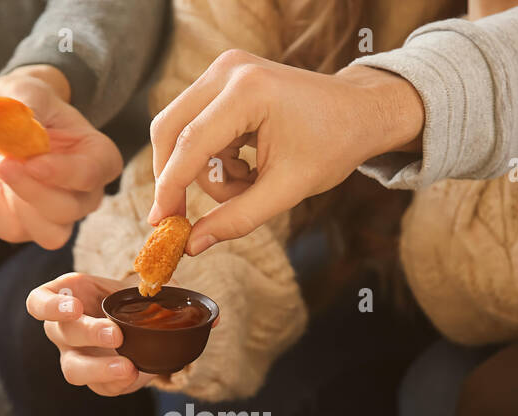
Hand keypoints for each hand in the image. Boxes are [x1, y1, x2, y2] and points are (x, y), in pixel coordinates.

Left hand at [0, 66, 123, 249]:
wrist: (7, 120)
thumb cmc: (28, 102)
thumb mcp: (28, 91)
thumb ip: (28, 106)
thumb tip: (22, 127)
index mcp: (99, 157)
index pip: (90, 174)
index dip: (61, 173)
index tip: (32, 161)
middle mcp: (87, 193)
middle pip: (68, 210)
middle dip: (30, 190)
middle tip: (1, 161)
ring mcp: (61, 215)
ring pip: (49, 234)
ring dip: (16, 206)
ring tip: (0, 171)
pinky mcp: (30, 225)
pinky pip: (13, 232)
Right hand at [26, 273, 155, 395]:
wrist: (148, 329)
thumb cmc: (131, 300)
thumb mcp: (135, 285)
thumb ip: (144, 282)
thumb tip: (156, 283)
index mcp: (66, 297)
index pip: (39, 302)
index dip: (50, 306)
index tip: (75, 307)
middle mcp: (64, 330)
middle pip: (61, 333)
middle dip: (88, 333)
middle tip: (116, 334)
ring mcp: (77, 358)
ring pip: (74, 369)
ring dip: (99, 368)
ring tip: (127, 366)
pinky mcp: (96, 381)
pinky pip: (101, 386)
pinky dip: (117, 381)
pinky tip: (133, 373)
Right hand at [148, 51, 423, 252]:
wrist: (358, 111)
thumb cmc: (332, 146)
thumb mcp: (287, 190)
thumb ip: (237, 218)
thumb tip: (193, 245)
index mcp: (248, 91)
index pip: (190, 144)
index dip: (169, 188)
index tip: (159, 223)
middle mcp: (228, 70)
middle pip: (170, 129)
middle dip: (176, 178)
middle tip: (183, 218)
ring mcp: (223, 69)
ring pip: (181, 131)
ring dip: (205, 170)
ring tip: (248, 183)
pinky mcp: (223, 77)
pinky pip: (196, 125)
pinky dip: (213, 156)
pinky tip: (246, 164)